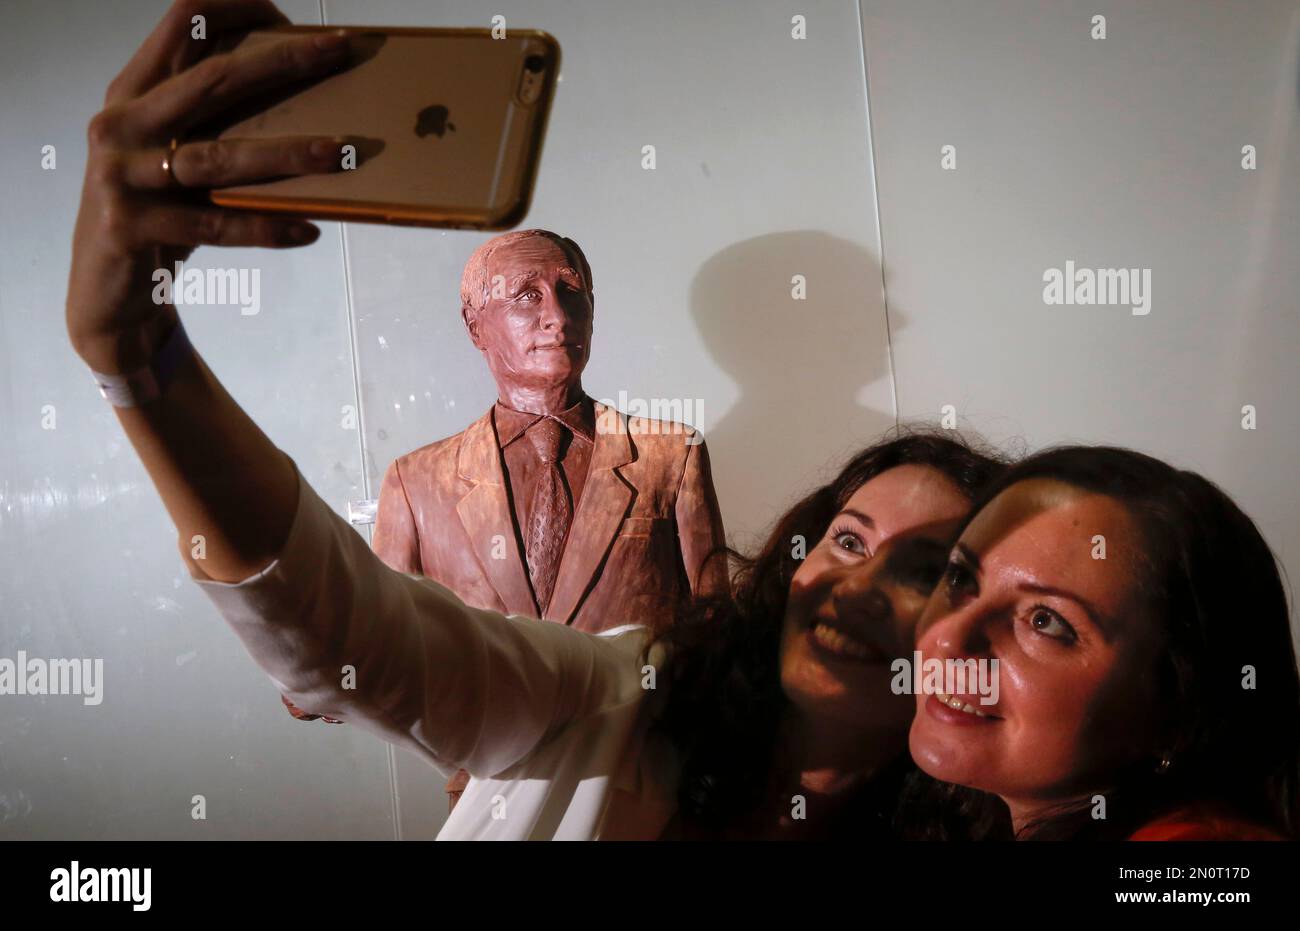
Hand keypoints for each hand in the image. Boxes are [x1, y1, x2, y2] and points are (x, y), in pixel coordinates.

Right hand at [66, 0, 353, 373]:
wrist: (106, 296)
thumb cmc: (160, 217)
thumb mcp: (177, 160)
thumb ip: (216, 126)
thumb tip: (310, 107)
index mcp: (133, 92)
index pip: (183, 22)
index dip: (237, 8)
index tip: (294, 18)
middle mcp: (121, 122)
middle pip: (212, 78)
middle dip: (282, 62)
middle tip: (339, 54)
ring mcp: (120, 173)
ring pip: (218, 156)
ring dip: (286, 153)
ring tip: (338, 153)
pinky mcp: (129, 225)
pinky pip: (213, 224)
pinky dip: (265, 227)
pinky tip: (308, 229)